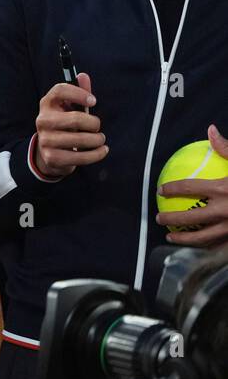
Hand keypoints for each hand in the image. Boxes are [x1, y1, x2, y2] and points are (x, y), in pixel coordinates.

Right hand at [33, 72, 105, 177]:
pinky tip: (101, 150)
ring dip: (97, 140)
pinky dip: (96, 154)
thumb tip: (83, 75)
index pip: (60, 90)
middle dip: (94, 123)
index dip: (80, 94)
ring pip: (81, 139)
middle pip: (75, 118)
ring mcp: (46, 140)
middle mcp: (43, 120)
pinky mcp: (52, 157)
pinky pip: (81, 157)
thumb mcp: (70, 108)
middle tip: (97, 127)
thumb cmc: (65, 124)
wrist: (48, 151)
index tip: (94, 102)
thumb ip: (79, 92)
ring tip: (100, 139)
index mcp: (47, 103)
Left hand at [157, 124, 227, 246]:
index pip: (189, 188)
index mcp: (225, 189)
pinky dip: (205, 248)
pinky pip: (219, 247)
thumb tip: (210, 130)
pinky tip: (198, 247)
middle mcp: (226, 211)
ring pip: (202, 238)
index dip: (171, 188)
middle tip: (159, 218)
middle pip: (189, 217)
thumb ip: (227, 148)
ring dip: (183, 240)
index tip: (160, 189)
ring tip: (170, 237)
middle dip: (170, 218)